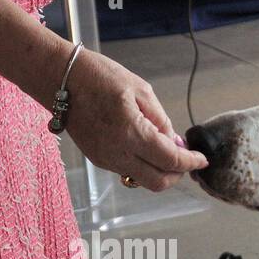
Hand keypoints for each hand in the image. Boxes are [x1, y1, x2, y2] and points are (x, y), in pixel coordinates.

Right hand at [61, 50, 206, 190]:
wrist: (57, 77)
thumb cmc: (97, 76)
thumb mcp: (140, 90)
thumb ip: (161, 120)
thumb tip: (175, 142)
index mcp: (132, 132)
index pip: (172, 160)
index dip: (191, 163)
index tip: (202, 160)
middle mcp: (118, 152)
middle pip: (158, 182)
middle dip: (177, 174)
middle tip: (184, 159)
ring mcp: (105, 159)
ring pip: (142, 180)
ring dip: (159, 170)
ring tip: (163, 149)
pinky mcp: (96, 159)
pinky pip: (127, 170)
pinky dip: (141, 165)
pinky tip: (143, 147)